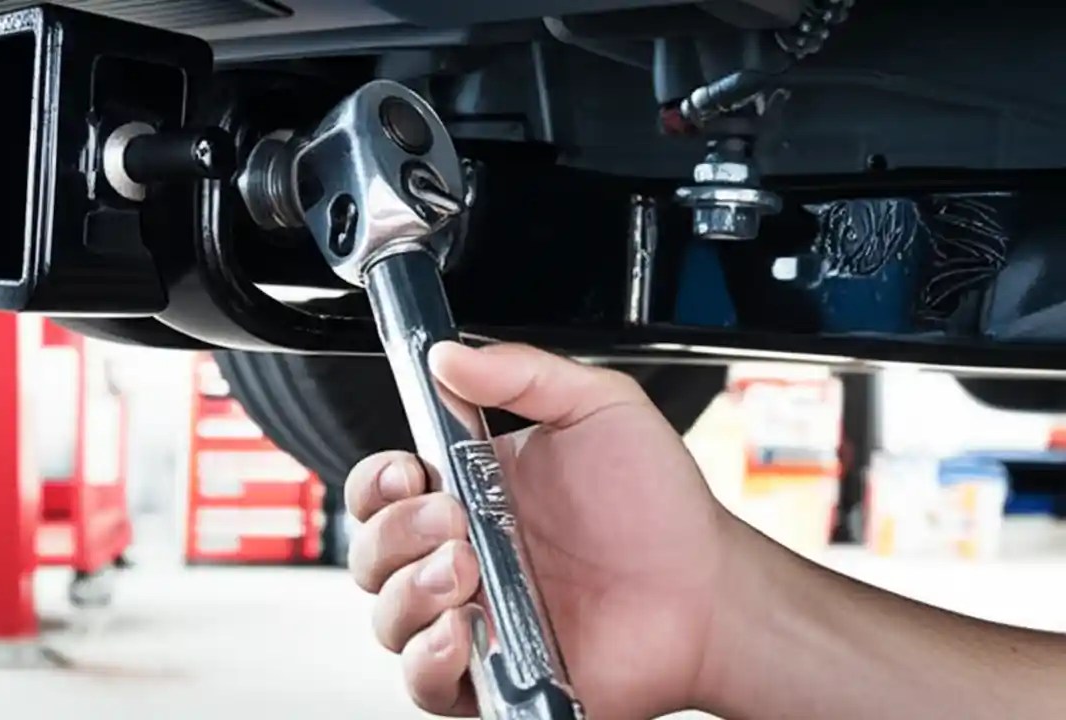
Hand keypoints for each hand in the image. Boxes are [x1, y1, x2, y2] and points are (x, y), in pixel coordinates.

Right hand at [345, 342, 731, 718]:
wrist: (707, 592)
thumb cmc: (659, 508)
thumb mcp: (600, 407)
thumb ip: (524, 371)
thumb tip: (448, 356)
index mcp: (471, 492)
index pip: (385, 489)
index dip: (379, 482)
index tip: (408, 471)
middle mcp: (460, 557)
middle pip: (372, 552)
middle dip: (395, 533)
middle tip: (454, 520)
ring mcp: (472, 618)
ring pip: (386, 617)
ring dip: (409, 591)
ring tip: (466, 572)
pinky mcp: (491, 679)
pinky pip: (425, 682)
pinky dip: (429, 659)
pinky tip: (464, 629)